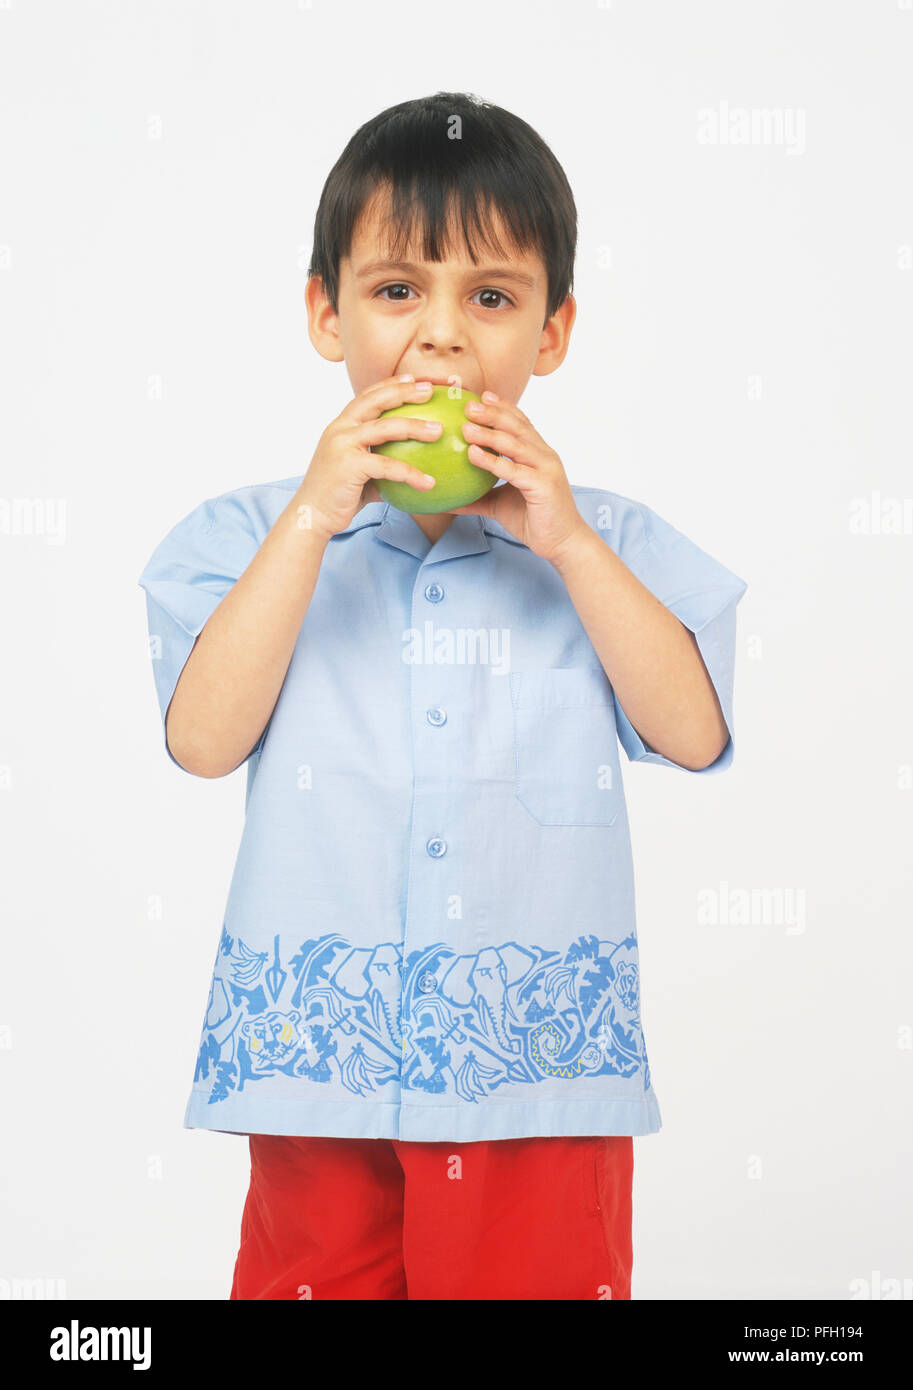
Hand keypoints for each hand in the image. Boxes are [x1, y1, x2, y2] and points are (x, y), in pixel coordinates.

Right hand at [295, 374, 442, 539]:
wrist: (313, 515)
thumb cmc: (340, 495)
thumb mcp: (362, 472)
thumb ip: (382, 462)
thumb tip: (415, 465)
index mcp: (341, 426)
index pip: (367, 396)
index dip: (390, 384)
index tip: (413, 379)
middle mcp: (340, 429)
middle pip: (376, 401)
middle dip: (404, 392)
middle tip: (430, 389)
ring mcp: (343, 445)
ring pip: (385, 428)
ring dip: (415, 427)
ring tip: (439, 431)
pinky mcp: (349, 465)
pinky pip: (387, 466)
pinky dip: (410, 474)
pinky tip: (429, 482)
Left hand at [448, 393, 588, 565]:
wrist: (561, 543)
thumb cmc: (533, 521)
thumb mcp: (499, 504)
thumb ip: (477, 496)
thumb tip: (448, 500)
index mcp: (538, 455)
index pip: (521, 424)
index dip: (503, 408)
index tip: (482, 396)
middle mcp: (544, 456)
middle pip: (517, 427)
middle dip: (493, 413)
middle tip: (469, 404)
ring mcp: (546, 468)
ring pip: (515, 444)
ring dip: (489, 433)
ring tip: (466, 425)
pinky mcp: (543, 485)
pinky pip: (513, 470)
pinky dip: (492, 460)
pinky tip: (472, 454)